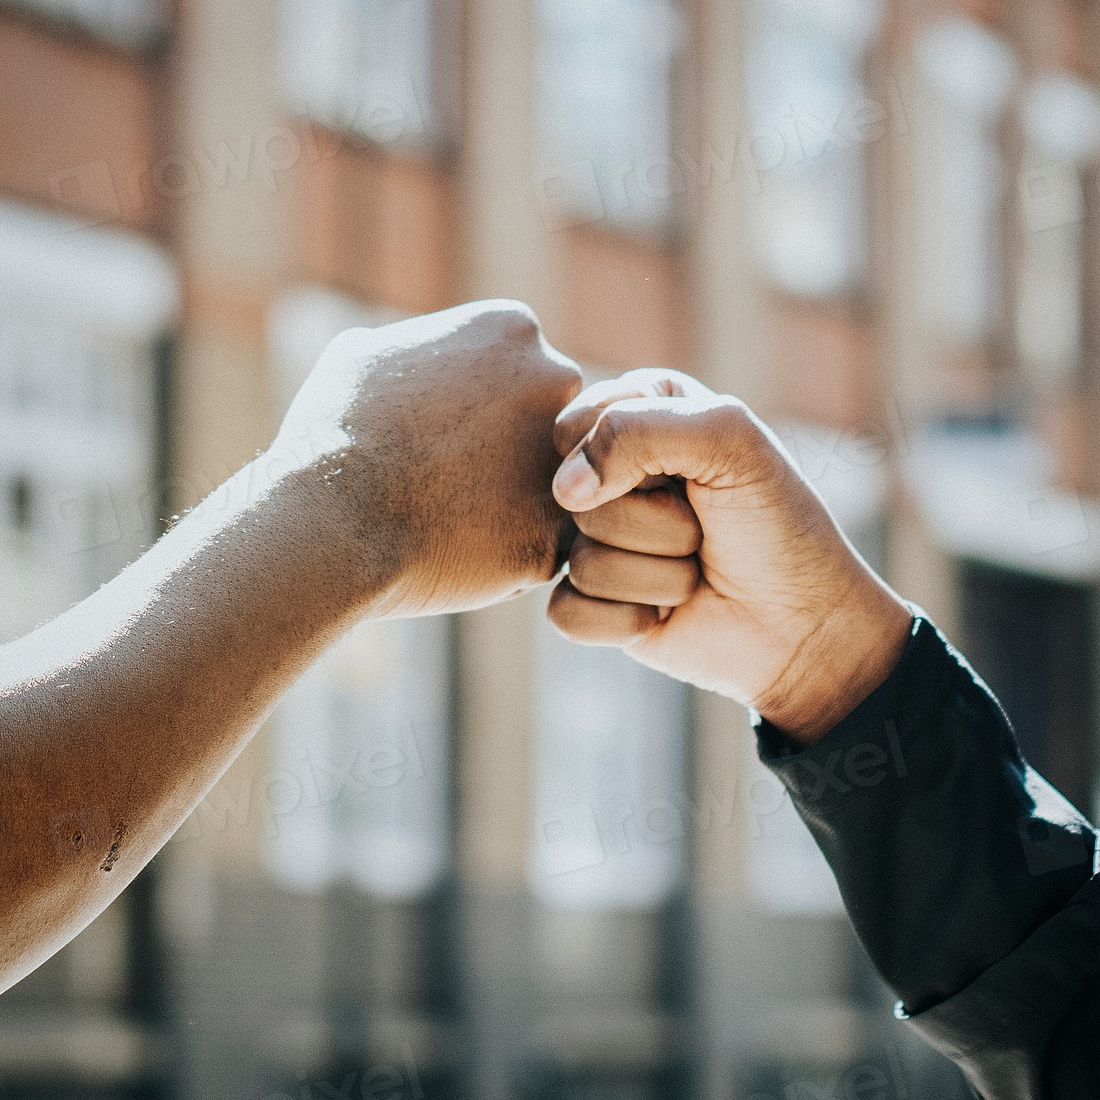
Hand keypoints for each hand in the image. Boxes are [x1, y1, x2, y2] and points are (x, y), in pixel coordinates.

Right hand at [273, 300, 582, 616]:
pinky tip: (459, 556)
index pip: (525, 369)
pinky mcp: (556, 535)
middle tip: (455, 480)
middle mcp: (555, 381)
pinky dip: (510, 555)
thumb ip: (407, 349)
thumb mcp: (359, 357)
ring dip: (521, 503)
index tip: (445, 432)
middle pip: (554, 422)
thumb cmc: (334, 435)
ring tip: (457, 521)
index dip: (485, 406)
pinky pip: (544, 548)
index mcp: (511, 328)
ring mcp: (565, 458)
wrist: (330, 524)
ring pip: (560, 487)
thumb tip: (407, 358)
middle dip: (517, 451)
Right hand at [547, 369, 911, 742]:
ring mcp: (595, 542)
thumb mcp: (728, 439)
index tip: (689, 469)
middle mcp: (609, 477)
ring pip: (579, 559)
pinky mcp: (591, 605)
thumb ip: (638, 429)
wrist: (804, 626)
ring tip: (696, 570)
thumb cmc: (776, 524)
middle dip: (654, 521)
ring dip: (656, 574)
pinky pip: (568, 612)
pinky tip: (666, 614)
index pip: (578, 424)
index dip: (630, 454)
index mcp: (638, 415)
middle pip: (575, 496)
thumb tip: (565, 490)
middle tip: (703, 527)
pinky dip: (628, 618)